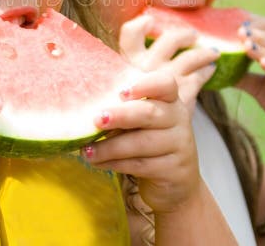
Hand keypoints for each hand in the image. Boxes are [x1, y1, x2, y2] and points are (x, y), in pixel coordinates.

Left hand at [81, 69, 202, 213]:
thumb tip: (85, 93)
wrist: (174, 181)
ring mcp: (179, 145)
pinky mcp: (173, 170)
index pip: (165, 84)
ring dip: (110, 147)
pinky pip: (141, 165)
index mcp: (169, 100)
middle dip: (121, 116)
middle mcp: (177, 119)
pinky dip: (115, 164)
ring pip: (142, 143)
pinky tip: (98, 163)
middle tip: (96, 120)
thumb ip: (122, 106)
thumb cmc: (148, 140)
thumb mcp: (139, 120)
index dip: (145, 85)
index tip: (121, 92)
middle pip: (149, 113)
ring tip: (87, 151)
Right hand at [119, 13, 219, 109]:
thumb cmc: (120, 119)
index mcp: (126, 63)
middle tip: (193, 36)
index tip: (149, 21)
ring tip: (211, 53)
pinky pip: (198, 78)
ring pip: (189, 58)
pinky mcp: (181, 95)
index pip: (131, 33)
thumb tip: (134, 63)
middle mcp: (146, 66)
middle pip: (168, 41)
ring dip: (203, 53)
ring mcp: (165, 79)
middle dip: (183, 36)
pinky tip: (210, 71)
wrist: (132, 148)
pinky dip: (205, 72)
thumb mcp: (118, 93)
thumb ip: (128, 77)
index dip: (140, 25)